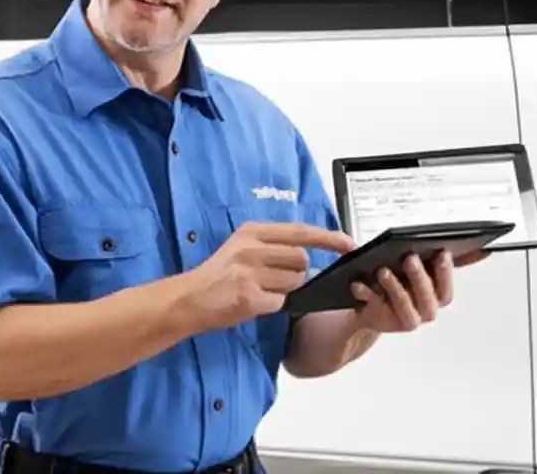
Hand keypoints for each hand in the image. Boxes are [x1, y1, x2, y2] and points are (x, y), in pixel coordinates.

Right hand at [184, 221, 353, 330]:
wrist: (188, 299)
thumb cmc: (218, 275)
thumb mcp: (241, 248)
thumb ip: (272, 246)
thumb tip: (307, 255)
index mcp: (252, 231)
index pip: (300, 231)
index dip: (328, 238)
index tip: (348, 244)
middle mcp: (252, 247)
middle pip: (301, 259)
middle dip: (297, 273)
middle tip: (274, 280)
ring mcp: (250, 272)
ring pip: (294, 281)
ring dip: (285, 290)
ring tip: (260, 290)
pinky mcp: (249, 296)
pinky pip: (281, 302)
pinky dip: (273, 306)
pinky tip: (254, 303)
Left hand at [349, 248, 488, 332]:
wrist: (370, 304)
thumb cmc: (401, 280)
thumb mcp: (422, 265)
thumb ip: (447, 257)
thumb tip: (483, 250)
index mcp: (437, 295)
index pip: (446, 286)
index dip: (446, 271)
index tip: (442, 252)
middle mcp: (425, 309)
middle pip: (428, 297)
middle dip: (420, 277)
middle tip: (410, 257)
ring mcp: (406, 318)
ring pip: (405, 306)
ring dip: (395, 288)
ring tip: (383, 270)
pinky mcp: (384, 321)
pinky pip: (376, 309)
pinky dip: (367, 295)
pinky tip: (359, 284)